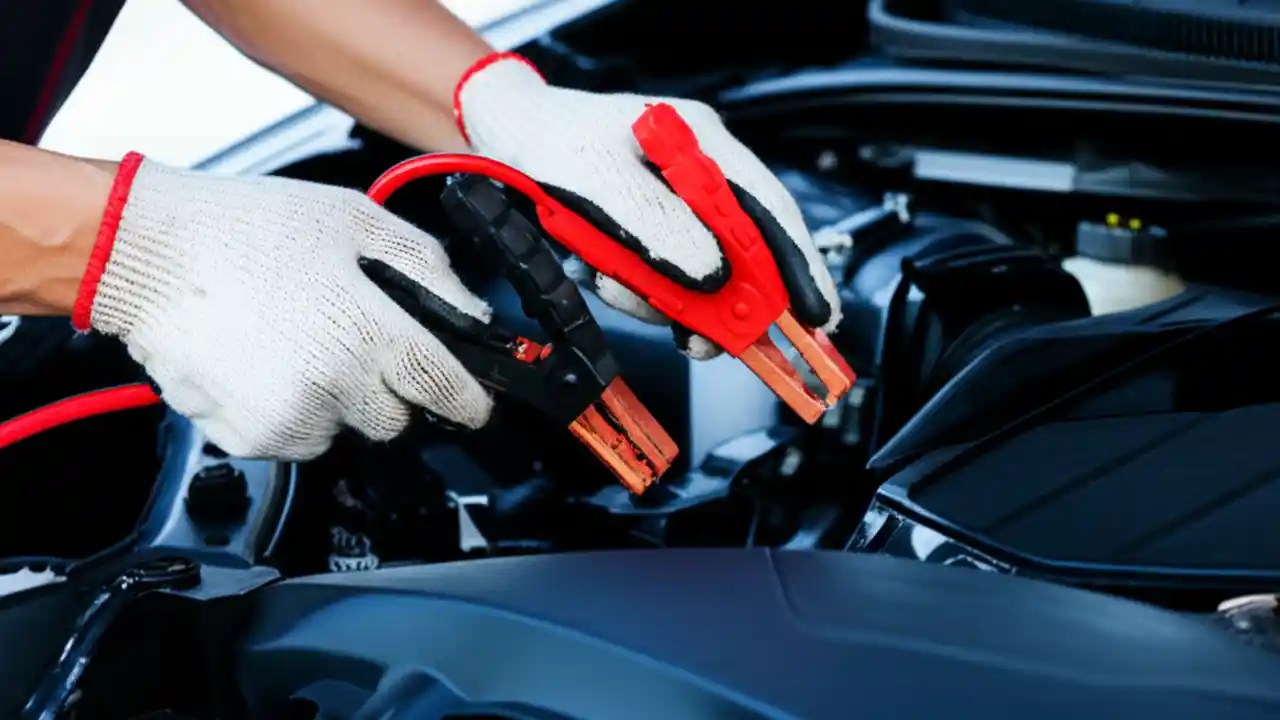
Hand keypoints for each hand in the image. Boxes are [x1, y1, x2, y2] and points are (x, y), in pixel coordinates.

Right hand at [74, 154, 492, 459]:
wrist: (145, 251)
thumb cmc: (245, 228)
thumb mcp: (355, 220)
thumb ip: (428, 268)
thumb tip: (472, 312)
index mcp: (370, 329)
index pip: (446, 388)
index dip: (468, 401)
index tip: (473, 406)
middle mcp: (335, 381)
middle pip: (396, 419)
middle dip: (388, 390)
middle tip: (351, 344)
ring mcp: (290, 414)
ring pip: (343, 431)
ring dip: (335, 402)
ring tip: (296, 345)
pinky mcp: (249, 437)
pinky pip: (295, 440)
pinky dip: (292, 413)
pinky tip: (266, 365)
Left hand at [454, 53, 840, 358]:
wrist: (501, 135)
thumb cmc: (548, 139)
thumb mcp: (598, 180)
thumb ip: (656, 226)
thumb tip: (710, 275)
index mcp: (700, 145)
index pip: (768, 210)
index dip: (799, 266)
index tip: (816, 315)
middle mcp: (695, 177)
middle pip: (741, 251)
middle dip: (731, 301)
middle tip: (718, 339)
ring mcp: (671, 208)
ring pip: (696, 276)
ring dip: (666, 300)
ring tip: (625, 291)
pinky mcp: (645, 234)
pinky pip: (658, 279)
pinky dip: (638, 293)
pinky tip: (608, 279)